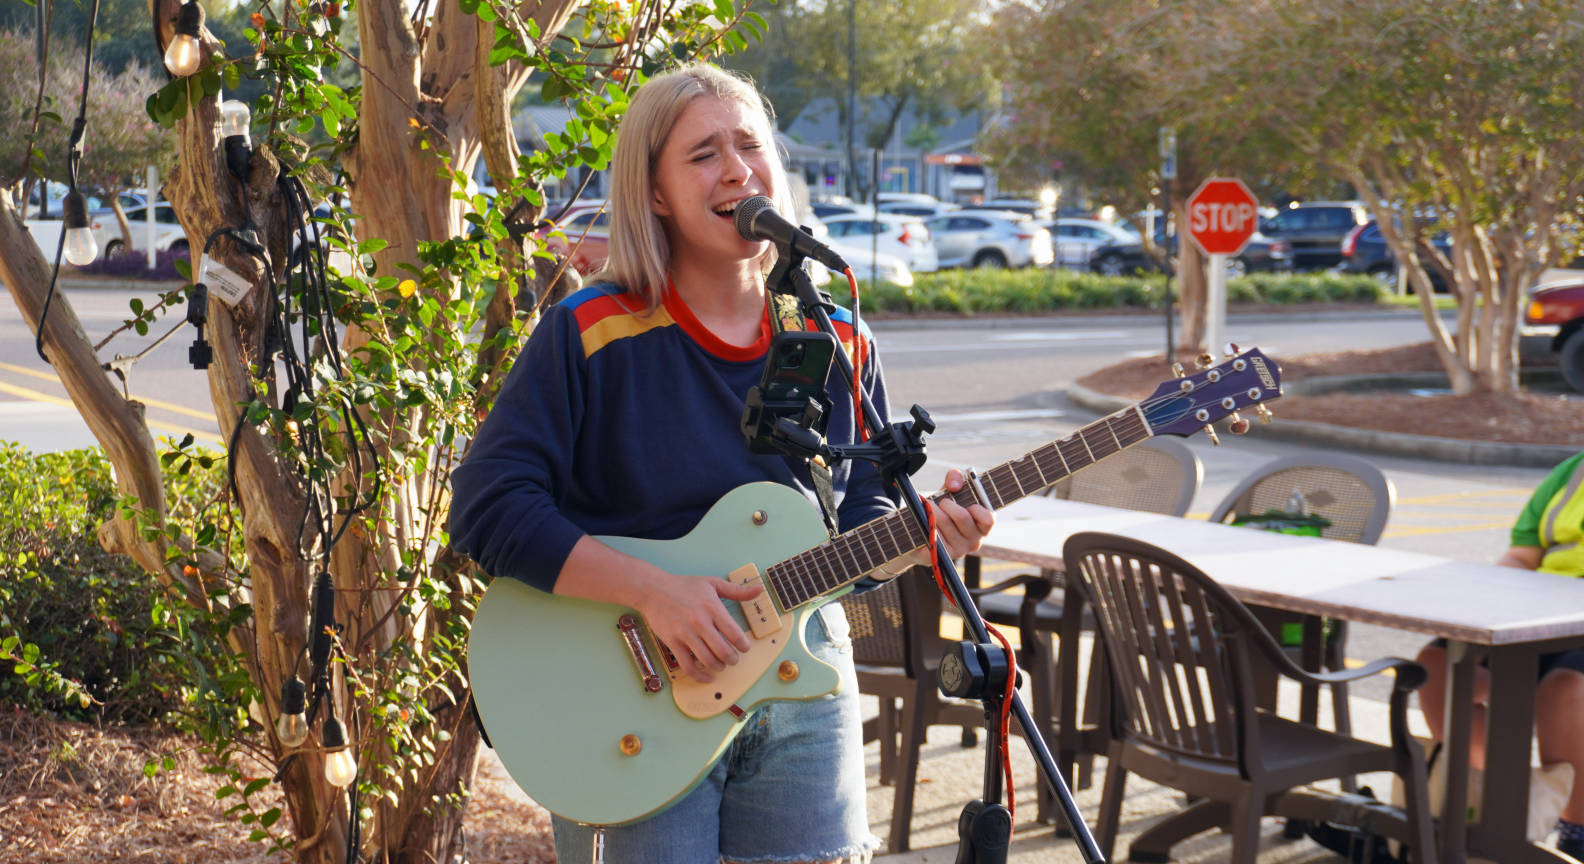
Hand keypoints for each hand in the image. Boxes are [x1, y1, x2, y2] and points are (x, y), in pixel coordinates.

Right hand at [633, 569, 762, 683]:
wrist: (653, 590)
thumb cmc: (684, 586)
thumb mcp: (712, 583)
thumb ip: (737, 590)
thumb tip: (759, 589)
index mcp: (712, 607)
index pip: (735, 634)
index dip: (744, 645)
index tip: (744, 647)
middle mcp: (700, 622)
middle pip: (723, 651)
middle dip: (733, 660)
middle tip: (733, 659)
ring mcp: (685, 633)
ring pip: (707, 660)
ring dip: (718, 667)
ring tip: (721, 665)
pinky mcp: (672, 642)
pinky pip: (688, 666)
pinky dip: (700, 676)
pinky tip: (707, 677)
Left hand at [930, 468, 994, 557]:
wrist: (919, 534)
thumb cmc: (941, 511)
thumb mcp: (950, 492)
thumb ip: (955, 479)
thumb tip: (955, 485)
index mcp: (982, 527)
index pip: (989, 520)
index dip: (977, 508)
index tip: (968, 503)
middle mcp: (973, 541)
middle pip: (962, 517)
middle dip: (947, 503)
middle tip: (941, 502)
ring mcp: (958, 550)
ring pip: (944, 521)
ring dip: (933, 509)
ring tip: (929, 508)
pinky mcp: (942, 555)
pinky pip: (933, 532)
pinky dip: (926, 521)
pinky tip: (924, 521)